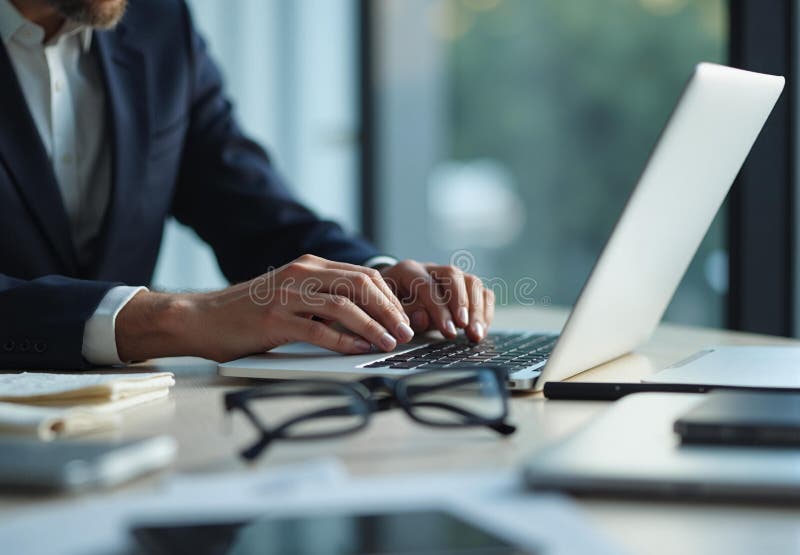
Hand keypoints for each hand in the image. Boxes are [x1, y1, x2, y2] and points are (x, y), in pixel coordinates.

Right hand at [115, 255, 414, 361]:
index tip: (406, 319)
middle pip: (360, 286)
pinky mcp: (272, 319)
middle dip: (389, 311)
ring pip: (343, 305)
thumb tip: (368, 317)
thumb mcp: (293, 295)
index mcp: (310, 266)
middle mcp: (300, 274)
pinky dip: (343, 341)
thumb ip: (325, 298)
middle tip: (406, 332)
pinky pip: (317, 330)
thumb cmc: (250, 312)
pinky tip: (358, 350)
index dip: (390, 298)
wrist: (201, 318)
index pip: (363, 276)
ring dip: (372, 326)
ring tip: (389, 343)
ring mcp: (286, 295)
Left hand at [379, 260, 494, 342]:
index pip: (427, 285)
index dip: (440, 309)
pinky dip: (485, 310)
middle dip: (462, 305)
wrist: (392, 295)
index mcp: (408, 270)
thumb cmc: (389, 305)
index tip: (449, 331)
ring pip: (471, 282)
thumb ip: (404, 314)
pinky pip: (482, 292)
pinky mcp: (464, 286)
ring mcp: (449, 276)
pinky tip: (481, 329)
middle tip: (466, 329)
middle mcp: (431, 268)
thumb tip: (423, 319)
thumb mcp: (388, 310)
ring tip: (476, 334)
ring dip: (478, 309)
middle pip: (454, 276)